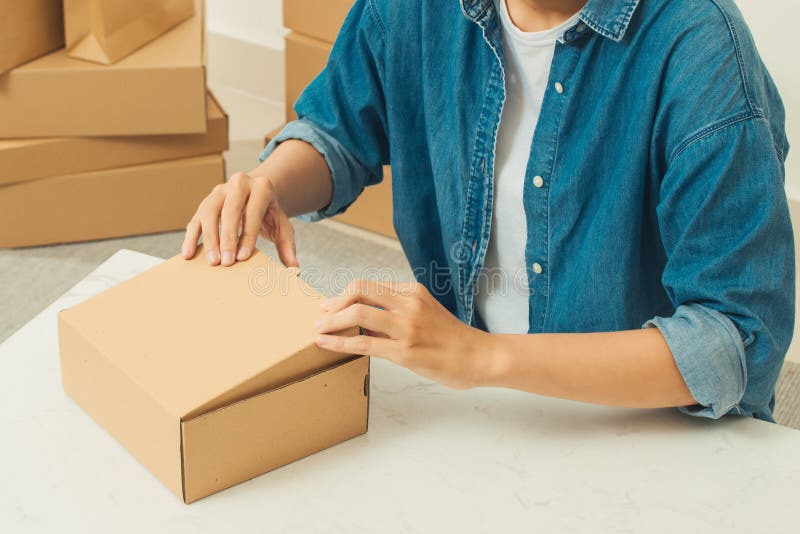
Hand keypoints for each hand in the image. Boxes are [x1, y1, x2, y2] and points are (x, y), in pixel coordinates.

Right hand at [181, 172, 297, 266]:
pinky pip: (196, 218)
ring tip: (211, 261)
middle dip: (227, 238)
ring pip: (209, 213)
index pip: (253, 213)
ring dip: (208, 238)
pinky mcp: (205, 201)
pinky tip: (188, 253)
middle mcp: (239, 184)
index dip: (248, 236)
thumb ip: (288, 245)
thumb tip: (294, 269)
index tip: (242, 257)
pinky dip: (191, 236)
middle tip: (226, 262)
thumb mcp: (282, 225)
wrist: (256, 192)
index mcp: (261, 187)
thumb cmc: (269, 212)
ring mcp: (219, 191)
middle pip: (230, 211)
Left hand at [314, 280, 491, 388]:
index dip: (345, 294)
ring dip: (331, 321)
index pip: (370, 285)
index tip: (332, 304)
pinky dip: (339, 343)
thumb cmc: (453, 339)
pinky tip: (327, 344)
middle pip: (360, 290)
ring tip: (319, 330)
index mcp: (413, 291)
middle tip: (321, 315)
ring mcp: (406, 327)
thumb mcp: (427, 312)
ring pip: (358, 313)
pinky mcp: (405, 351)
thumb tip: (364, 319)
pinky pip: (364, 343)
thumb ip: (398, 311)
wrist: (480, 357)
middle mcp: (408, 303)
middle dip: (334, 303)